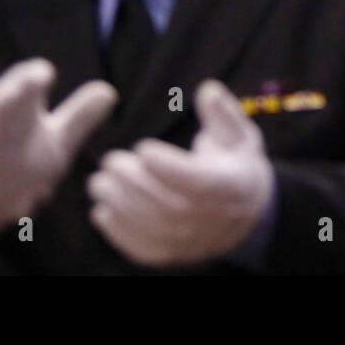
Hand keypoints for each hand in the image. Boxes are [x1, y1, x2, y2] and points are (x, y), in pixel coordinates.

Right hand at [0, 59, 116, 235]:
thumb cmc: (24, 164)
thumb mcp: (58, 142)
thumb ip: (80, 118)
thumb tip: (109, 91)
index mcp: (21, 110)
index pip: (26, 86)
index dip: (33, 77)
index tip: (45, 71)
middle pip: (5, 98)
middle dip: (17, 87)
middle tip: (34, 76)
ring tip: (9, 100)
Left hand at [89, 80, 274, 266]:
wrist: (246, 212)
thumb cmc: (236, 164)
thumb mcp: (239, 135)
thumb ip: (222, 114)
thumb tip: (207, 89)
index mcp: (233, 186)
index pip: (201, 183)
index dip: (171, 168)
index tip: (143, 147)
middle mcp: (214, 219)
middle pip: (172, 208)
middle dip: (136, 185)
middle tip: (110, 161)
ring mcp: (193, 241)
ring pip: (154, 230)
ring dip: (122, 207)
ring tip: (99, 182)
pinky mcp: (174, 254)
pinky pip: (144, 250)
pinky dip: (120, 234)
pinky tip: (102, 211)